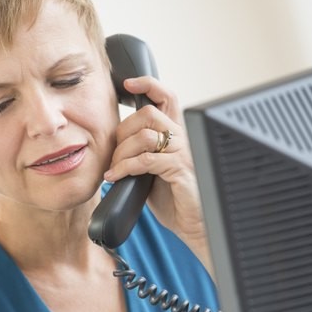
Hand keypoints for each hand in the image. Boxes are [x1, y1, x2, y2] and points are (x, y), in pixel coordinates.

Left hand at [104, 76, 211, 272]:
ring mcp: (184, 153)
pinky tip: (115, 178)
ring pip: (145, 135)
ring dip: (121, 152)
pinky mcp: (180, 170)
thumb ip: (142, 153)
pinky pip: (146, 160)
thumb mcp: (154, 171)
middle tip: (114, 153)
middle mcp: (184, 139)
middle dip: (123, 130)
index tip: (128, 84)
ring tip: (114, 170)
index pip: (167, 97)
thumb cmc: (176, 200)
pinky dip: (125, 167)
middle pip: (148, 114)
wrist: (197, 226)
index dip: (148, 85)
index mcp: (178, 135)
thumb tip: (114, 147)